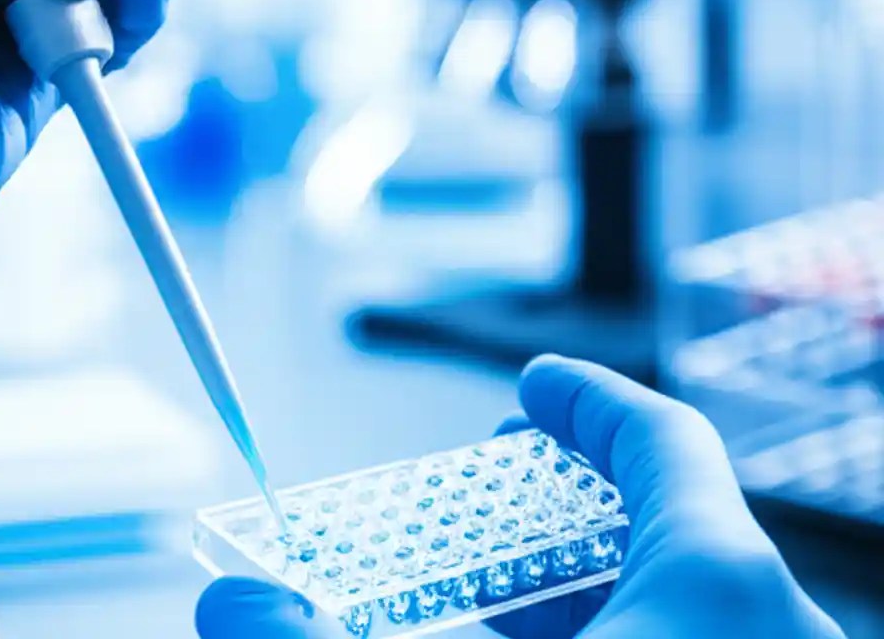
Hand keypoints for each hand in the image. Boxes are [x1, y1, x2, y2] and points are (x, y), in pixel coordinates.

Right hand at [194, 356, 844, 638]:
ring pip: (683, 615)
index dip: (587, 402)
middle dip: (558, 520)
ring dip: (584, 604)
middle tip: (480, 513)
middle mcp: (771, 637)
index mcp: (719, 589)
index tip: (531, 386)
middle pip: (669, 533)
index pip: (662, 442)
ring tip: (489, 619)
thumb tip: (228, 598)